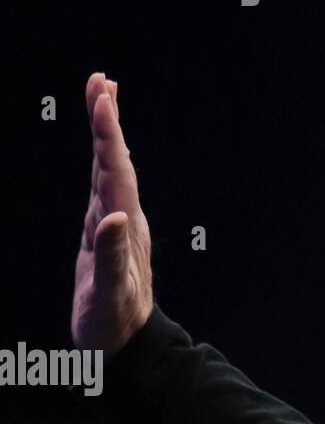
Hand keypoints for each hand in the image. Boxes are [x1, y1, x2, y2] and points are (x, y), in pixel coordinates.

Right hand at [71, 73, 154, 354]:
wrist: (124, 344)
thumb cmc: (113, 324)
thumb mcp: (108, 294)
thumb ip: (109, 257)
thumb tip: (114, 217)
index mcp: (123, 225)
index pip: (115, 169)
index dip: (108, 131)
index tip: (103, 96)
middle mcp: (122, 217)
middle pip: (114, 159)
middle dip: (108, 118)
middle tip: (101, 78)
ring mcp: (115, 223)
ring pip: (110, 168)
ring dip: (107, 132)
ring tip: (103, 96)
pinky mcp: (106, 233)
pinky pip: (104, 186)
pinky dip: (101, 160)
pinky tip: (102, 150)